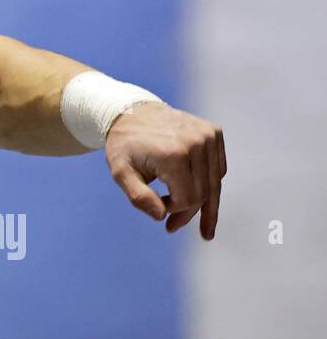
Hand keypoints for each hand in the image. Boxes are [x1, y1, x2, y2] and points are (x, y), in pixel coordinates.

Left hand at [104, 102, 225, 239]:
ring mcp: (208, 135)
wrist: (132, 112)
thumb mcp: (120, 172)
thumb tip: (161, 216)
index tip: (160, 210)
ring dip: (202, 202)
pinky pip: (218, 169)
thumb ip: (139, 197)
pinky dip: (208, 182)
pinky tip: (196, 190)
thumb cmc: (125, 146)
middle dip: (188, 212)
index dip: (175, 211)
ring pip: (214, 183)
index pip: (188, 199)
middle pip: (204, 193)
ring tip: (197, 222)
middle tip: (173, 226)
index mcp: (173, 153)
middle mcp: (196, 142)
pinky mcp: (214, 131)